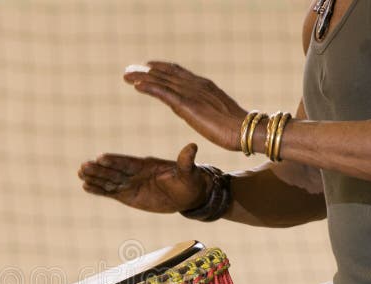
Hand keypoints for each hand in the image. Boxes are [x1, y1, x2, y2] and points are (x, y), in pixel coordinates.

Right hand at [78, 143, 210, 212]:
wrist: (188, 194)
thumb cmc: (190, 181)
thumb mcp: (189, 172)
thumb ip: (186, 161)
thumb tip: (192, 147)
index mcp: (146, 165)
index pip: (127, 163)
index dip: (115, 161)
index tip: (101, 157)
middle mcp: (135, 173)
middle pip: (114, 171)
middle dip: (99, 169)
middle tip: (83, 166)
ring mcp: (130, 184)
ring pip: (109, 181)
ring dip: (95, 178)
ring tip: (80, 173)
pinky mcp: (128, 196)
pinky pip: (111, 193)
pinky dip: (99, 190)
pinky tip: (86, 186)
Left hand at [124, 61, 246, 150]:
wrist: (244, 131)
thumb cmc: (235, 127)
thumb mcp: (216, 112)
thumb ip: (203, 107)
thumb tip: (194, 110)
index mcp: (203, 85)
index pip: (178, 71)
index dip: (160, 68)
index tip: (146, 67)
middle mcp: (196, 84)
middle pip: (166, 73)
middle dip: (146, 71)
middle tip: (128, 70)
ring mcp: (191, 93)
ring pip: (161, 81)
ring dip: (142, 77)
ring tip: (126, 75)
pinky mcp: (188, 105)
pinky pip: (164, 93)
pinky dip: (149, 88)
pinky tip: (136, 86)